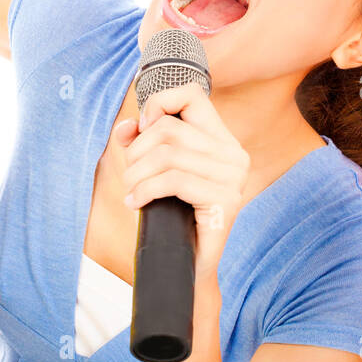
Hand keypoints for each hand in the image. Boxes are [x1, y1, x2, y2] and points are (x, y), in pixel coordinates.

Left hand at [113, 81, 249, 276]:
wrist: (187, 267)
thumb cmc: (171, 216)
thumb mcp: (152, 171)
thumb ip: (140, 143)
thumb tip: (127, 127)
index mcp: (222, 140)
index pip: (192, 95)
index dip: (159, 103)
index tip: (141, 131)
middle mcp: (234, 154)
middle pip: (170, 128)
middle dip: (137, 151)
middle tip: (130, 176)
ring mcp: (234, 178)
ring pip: (168, 154)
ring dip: (136, 173)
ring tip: (131, 190)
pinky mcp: (225, 201)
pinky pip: (173, 181)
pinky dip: (144, 190)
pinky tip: (136, 202)